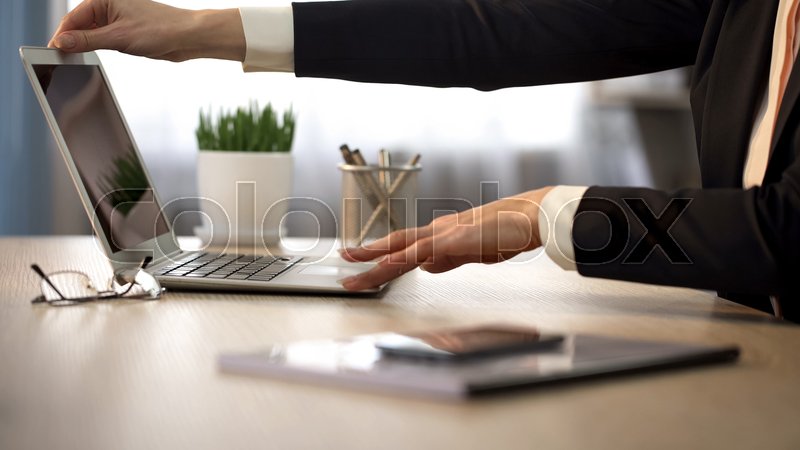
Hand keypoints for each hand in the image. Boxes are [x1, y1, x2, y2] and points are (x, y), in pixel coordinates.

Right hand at [49, 0, 244, 61]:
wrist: (187, 37)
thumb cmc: (160, 28)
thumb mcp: (119, 37)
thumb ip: (88, 40)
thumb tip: (63, 41)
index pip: (73, 18)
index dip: (62, 35)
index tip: (52, 51)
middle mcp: (109, 6)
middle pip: (80, 26)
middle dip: (71, 41)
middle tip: (59, 60)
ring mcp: (117, 19)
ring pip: (91, 34)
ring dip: (84, 46)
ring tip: (73, 60)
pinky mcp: (125, 32)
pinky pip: (104, 40)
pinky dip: (97, 48)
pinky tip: (90, 58)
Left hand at [339, 187, 553, 289]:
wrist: (528, 217)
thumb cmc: (507, 232)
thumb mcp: (472, 251)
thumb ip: (448, 259)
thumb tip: (427, 267)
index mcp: (441, 234)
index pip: (405, 244)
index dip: (382, 251)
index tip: (364, 259)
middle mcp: (437, 231)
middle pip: (395, 243)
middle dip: (368, 254)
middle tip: (345, 259)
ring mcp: (444, 234)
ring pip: (401, 250)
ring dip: (376, 263)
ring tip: (354, 274)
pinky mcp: (453, 240)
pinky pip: (421, 252)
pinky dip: (401, 260)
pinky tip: (387, 266)